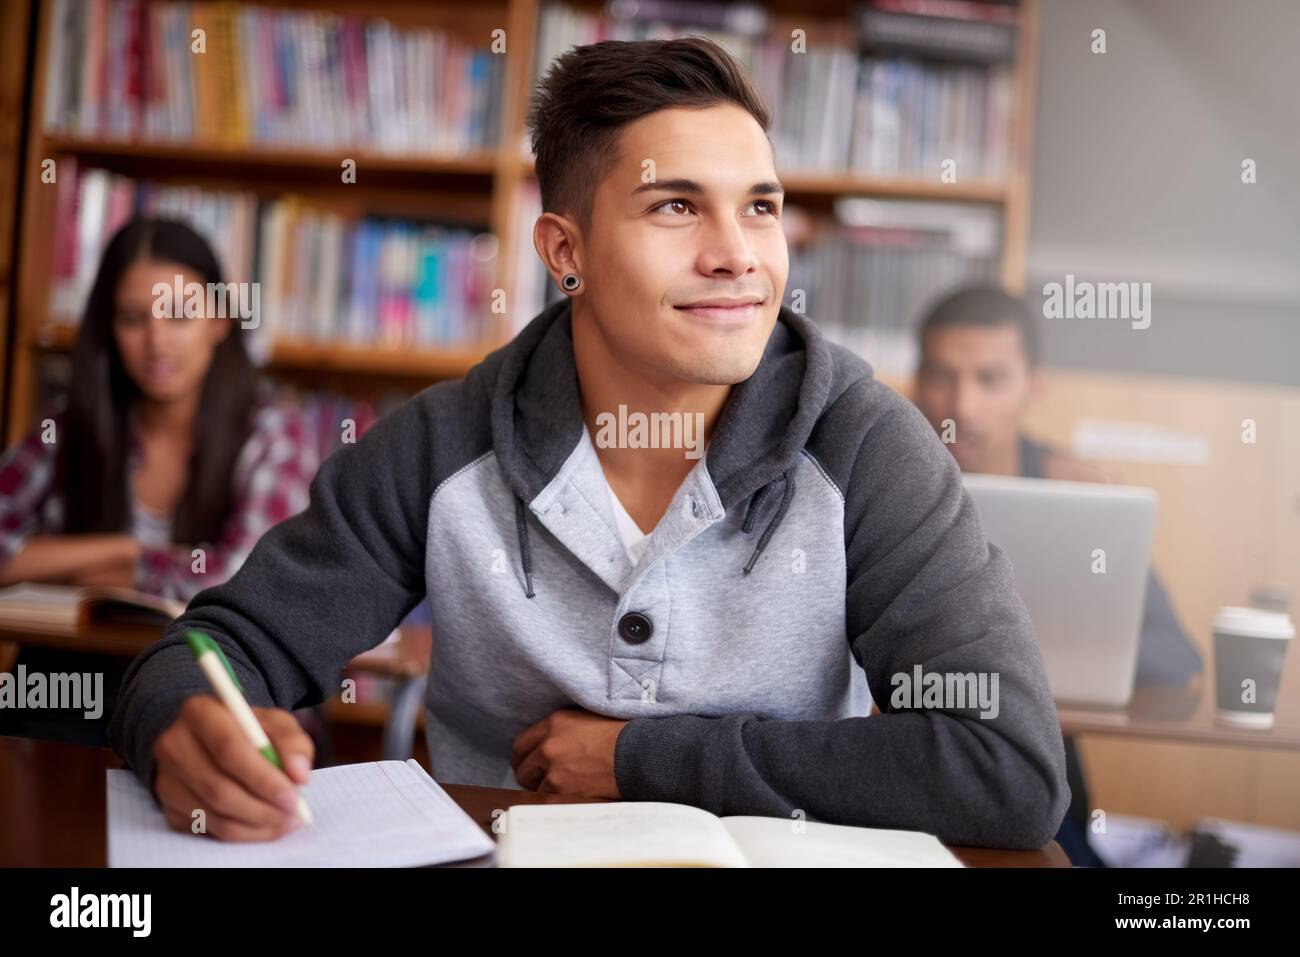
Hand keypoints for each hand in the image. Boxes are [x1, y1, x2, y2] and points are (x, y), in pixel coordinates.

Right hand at [152, 695, 313, 840]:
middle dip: (262, 808)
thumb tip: (299, 774)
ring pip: (214, 814)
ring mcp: (166, 779)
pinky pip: (207, 829)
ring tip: (285, 820)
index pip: (229, 750)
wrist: (213, 741)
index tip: (292, 795)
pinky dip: (242, 833)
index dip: (263, 777)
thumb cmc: (248, 729)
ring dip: (255, 824)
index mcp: (199, 712)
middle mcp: (174, 745)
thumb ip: (293, 742)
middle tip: (292, 814)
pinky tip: (263, 825)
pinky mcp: (168, 807)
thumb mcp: (275, 722)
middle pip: (218, 788)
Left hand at [510, 707, 627, 797]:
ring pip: (535, 788)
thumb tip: (546, 740)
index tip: (527, 763)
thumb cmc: (619, 735)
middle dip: (531, 776)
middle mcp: (549, 746)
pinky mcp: (564, 792)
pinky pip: (548, 801)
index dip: (523, 758)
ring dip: (546, 790)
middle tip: (542, 780)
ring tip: (564, 788)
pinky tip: (569, 796)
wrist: (638, 754)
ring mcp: (554, 772)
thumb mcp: (585, 718)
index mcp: (554, 724)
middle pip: (522, 769)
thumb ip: (560, 728)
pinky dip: (556, 801)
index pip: (520, 745)